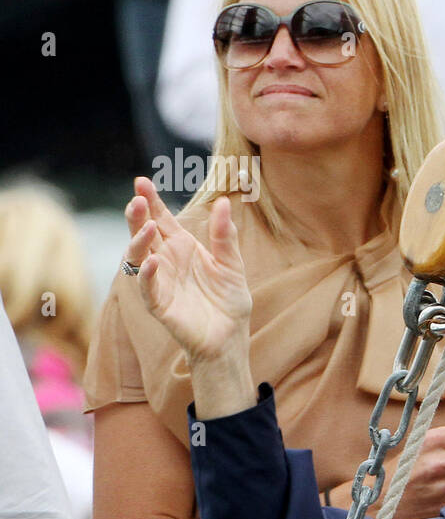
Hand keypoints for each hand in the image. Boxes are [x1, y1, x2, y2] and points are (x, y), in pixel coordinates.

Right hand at [125, 177, 251, 362]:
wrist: (230, 337)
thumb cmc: (229, 302)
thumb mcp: (232, 264)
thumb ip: (225, 236)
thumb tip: (223, 201)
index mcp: (182, 248)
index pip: (161, 220)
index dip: (151, 201)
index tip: (142, 181)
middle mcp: (166, 261)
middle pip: (144, 233)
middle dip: (138, 215)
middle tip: (138, 199)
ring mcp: (160, 282)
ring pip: (138, 257)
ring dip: (139, 241)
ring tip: (147, 225)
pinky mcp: (160, 305)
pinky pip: (148, 288)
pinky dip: (146, 275)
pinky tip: (151, 261)